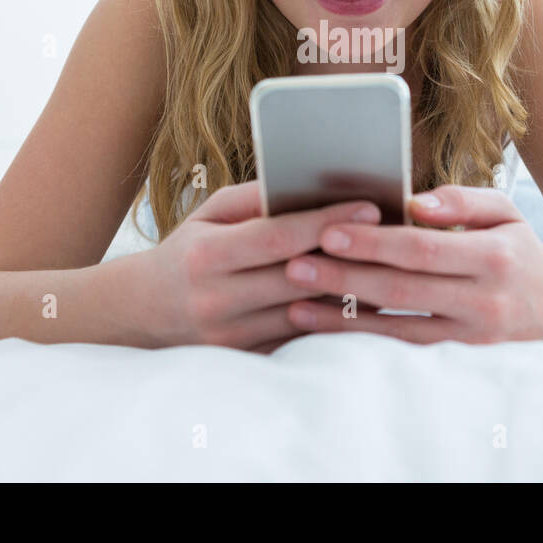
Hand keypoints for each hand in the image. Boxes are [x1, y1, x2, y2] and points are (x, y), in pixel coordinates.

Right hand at [131, 179, 382, 350]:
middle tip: (397, 234)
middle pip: (300, 277)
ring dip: (352, 290)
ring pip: (309, 313)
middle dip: (351, 255)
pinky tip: (364, 300)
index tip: (371, 205)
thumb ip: (256, 198)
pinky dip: (335, 319)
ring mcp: (232, 336)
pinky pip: (303, 339)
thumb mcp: (210, 214)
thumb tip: (310, 183)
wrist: (144, 312)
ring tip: (390, 264)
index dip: (328, 221)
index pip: (279, 237)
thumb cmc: (188, 250)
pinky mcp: (246, 359)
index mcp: (208, 255)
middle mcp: (218, 299)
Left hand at [282, 185, 542, 344]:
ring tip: (294, 304)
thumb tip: (414, 203)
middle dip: (345, 278)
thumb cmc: (518, 247)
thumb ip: (459, 201)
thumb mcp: (503, 210)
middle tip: (295, 266)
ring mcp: (471, 336)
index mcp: (494, 256)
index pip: (423, 248)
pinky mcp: (458, 358)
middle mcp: (484, 301)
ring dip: (342, 318)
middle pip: (403, 290)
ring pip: (397, 329)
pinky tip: (323, 331)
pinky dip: (361, 341)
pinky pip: (402, 349)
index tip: (328, 231)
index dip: (374, 241)